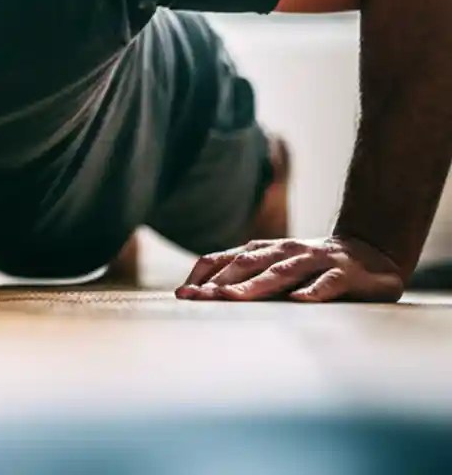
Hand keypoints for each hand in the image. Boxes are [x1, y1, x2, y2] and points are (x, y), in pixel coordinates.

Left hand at [176, 236, 404, 302]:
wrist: (368, 250)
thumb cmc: (310, 266)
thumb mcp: (273, 267)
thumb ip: (241, 275)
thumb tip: (192, 292)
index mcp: (263, 251)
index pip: (224, 260)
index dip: (203, 277)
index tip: (182, 296)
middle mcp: (284, 251)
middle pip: (246, 266)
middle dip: (220, 283)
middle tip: (197, 299)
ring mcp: (314, 260)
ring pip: (281, 272)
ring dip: (255, 285)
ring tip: (233, 297)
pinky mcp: (345, 273)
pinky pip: (327, 283)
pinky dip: (313, 291)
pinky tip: (300, 301)